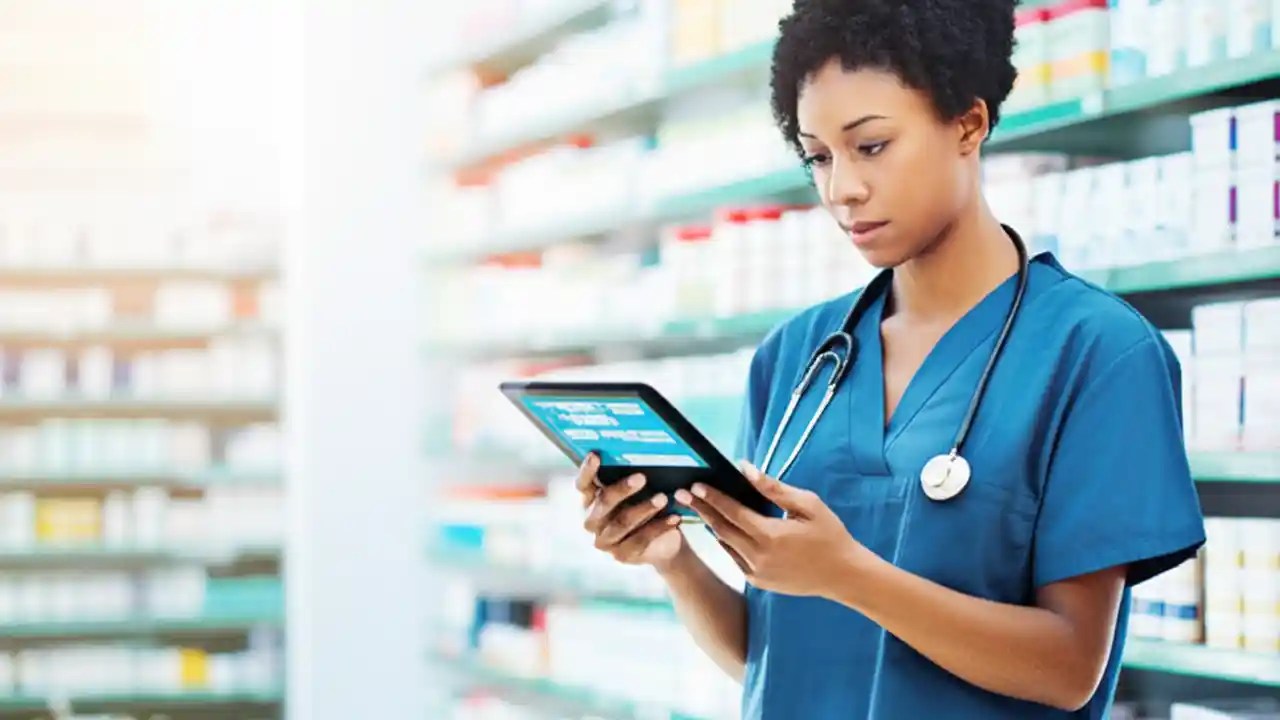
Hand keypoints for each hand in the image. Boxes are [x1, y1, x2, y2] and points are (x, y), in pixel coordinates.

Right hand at [576, 453, 685, 570]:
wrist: (661, 543)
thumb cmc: (644, 506)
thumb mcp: (637, 492)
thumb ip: (630, 476)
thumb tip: (641, 453)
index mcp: (590, 500)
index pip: (583, 484)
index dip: (587, 470)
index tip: (596, 455)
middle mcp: (592, 521)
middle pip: (604, 502)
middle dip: (622, 489)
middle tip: (642, 477)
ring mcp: (605, 540)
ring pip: (623, 522)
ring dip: (644, 508)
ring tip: (663, 497)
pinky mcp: (621, 555)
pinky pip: (640, 539)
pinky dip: (659, 527)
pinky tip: (674, 517)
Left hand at [675, 461, 867, 597]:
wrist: (844, 575)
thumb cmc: (830, 535)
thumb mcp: (808, 505)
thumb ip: (774, 488)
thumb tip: (746, 469)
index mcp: (770, 536)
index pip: (732, 512)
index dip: (712, 497)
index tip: (695, 484)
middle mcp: (758, 557)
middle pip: (721, 528)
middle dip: (701, 509)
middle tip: (682, 493)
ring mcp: (756, 572)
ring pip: (725, 544)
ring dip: (711, 525)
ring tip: (697, 507)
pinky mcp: (758, 582)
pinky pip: (735, 557)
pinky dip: (727, 542)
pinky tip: (721, 527)